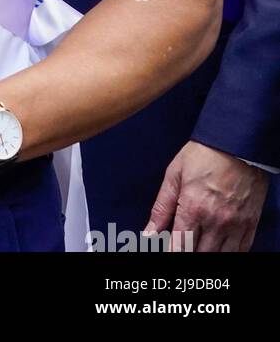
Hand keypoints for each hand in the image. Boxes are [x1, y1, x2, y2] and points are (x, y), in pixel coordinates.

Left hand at [145, 140, 267, 251]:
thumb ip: (161, 207)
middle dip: (189, 253)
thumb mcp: (174, 175)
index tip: (168, 253)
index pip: (180, 246)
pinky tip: (221, 249)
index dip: (172, 253)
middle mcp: (215, 221)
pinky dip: (230, 254)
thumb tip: (149, 231)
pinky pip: (242, 250)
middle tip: (183, 247)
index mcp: (193, 208)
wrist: (236, 143)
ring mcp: (235, 224)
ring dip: (208, 254)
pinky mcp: (250, 223)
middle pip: (200, 253)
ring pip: (221, 256)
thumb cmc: (204, 154)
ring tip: (200, 247)